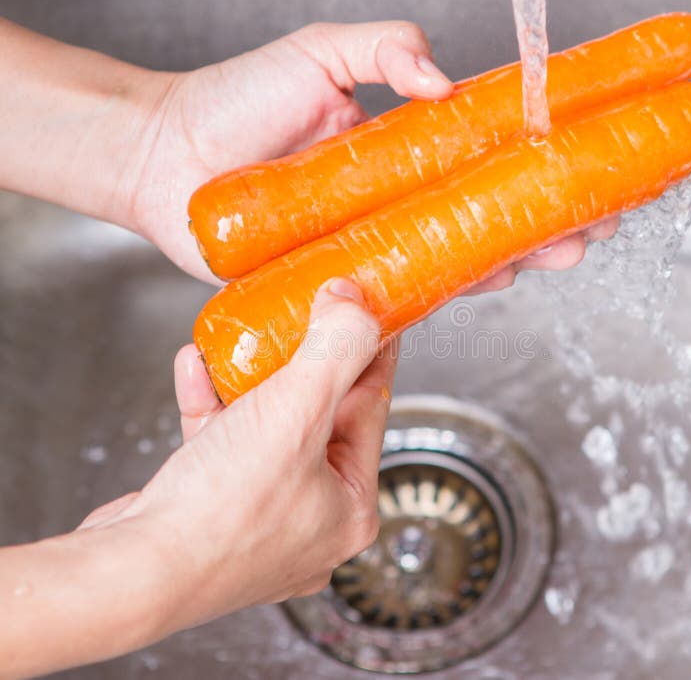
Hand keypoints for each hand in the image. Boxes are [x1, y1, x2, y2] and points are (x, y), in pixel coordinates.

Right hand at [1, 279, 395, 676]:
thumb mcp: (298, 410)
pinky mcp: (213, 516)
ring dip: (248, 382)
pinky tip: (197, 370)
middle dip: (301, 363)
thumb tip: (356, 307)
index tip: (367, 312)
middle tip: (301, 319)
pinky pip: (223, 448)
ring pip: (267, 432)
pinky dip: (212, 409)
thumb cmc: (223, 510)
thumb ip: (337, 351)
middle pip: (318, 418)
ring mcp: (261, 522)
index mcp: (352, 506)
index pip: (371, 407)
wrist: (133, 571)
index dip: (369, 350)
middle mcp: (313, 520)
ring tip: (240, 341)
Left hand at [122, 20, 616, 285]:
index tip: (586, 159)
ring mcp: (377, 240)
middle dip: (551, 215)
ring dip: (521, 252)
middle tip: (602, 217)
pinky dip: (455, 283)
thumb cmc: (233, 103)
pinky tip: (499, 278)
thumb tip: (444, 80)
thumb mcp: (316, 52)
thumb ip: (383, 48)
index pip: (487, 152)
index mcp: (401, 144)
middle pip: (489, 208)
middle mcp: (398, 197)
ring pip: (463, 251)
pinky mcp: (347, 278)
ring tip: (570, 248)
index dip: (538, 158)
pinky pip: (410, 286)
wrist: (169, 160)